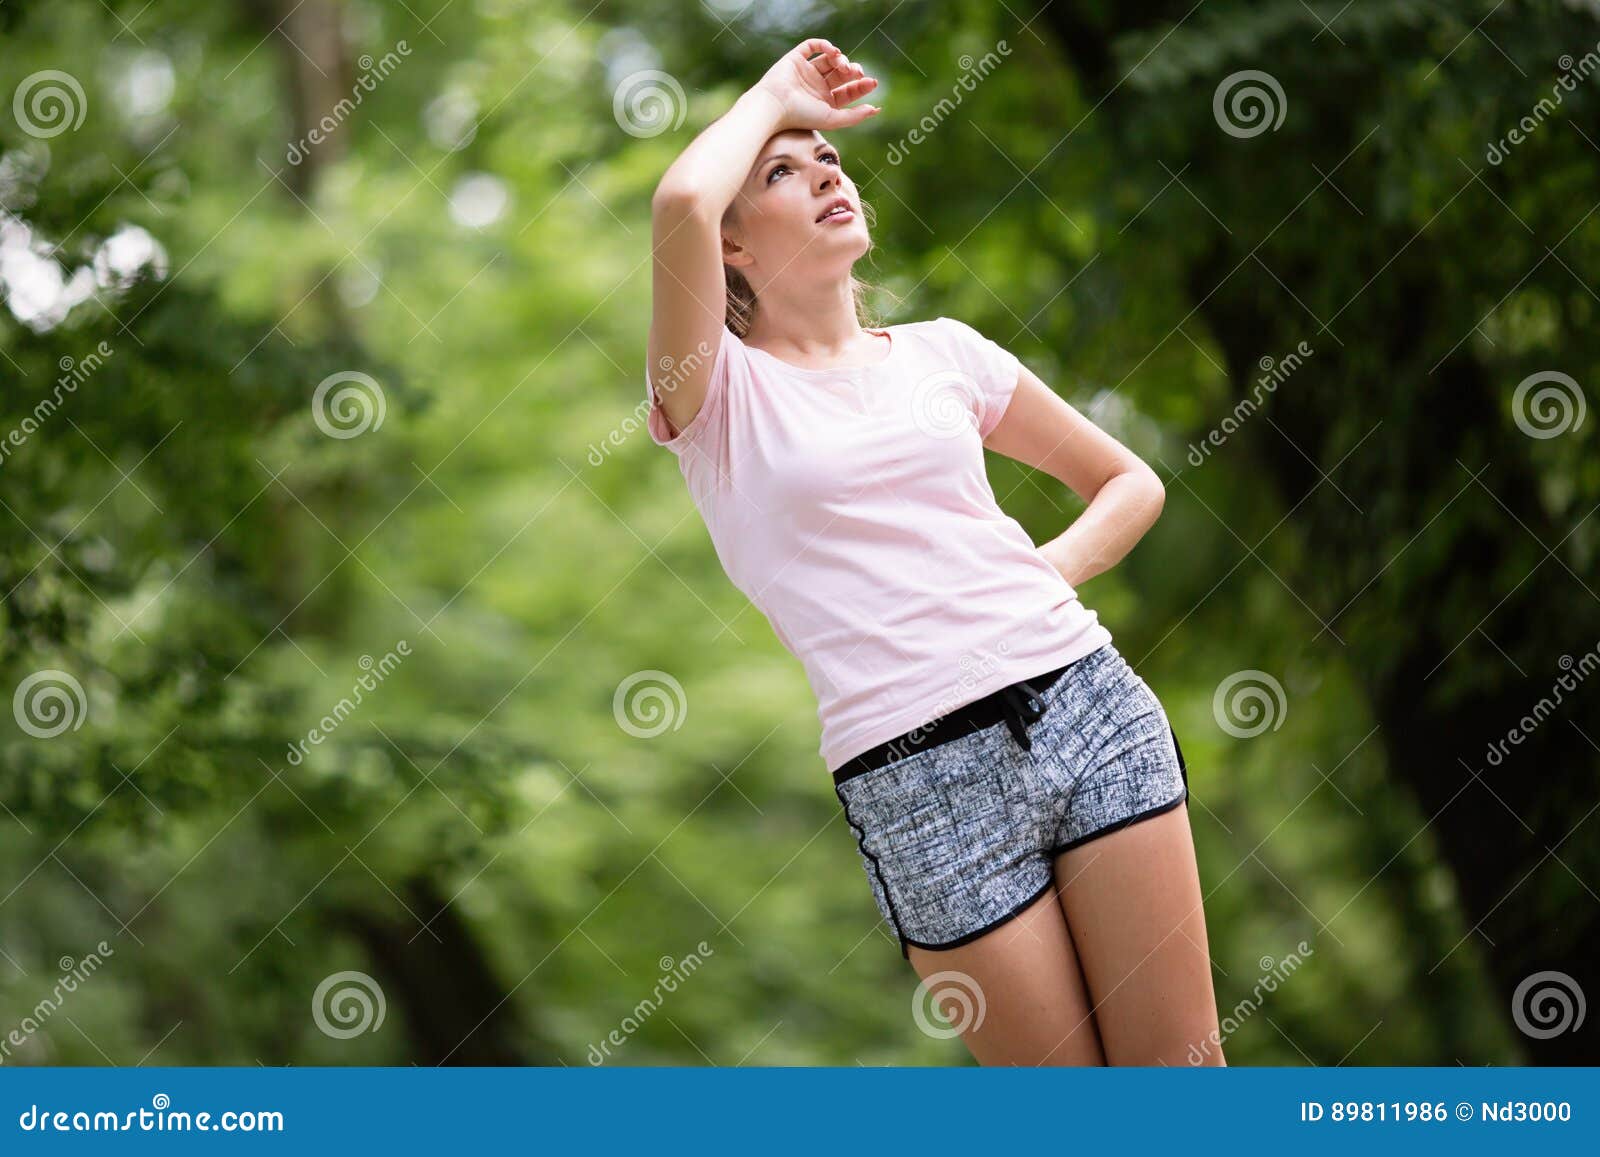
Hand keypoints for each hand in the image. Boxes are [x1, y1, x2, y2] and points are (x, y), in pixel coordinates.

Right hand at [753, 37, 879, 131]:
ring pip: (830, 59)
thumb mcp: (832, 120)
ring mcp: (806, 72)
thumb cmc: (801, 116)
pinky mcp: (796, 59)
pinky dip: (825, 45)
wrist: (775, 105)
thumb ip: (854, 117)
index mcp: (825, 102)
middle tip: (857, 72)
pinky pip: (812, 46)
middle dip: (853, 70)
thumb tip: (875, 109)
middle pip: (842, 74)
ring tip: (843, 64)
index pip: (848, 91)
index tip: (872, 82)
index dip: (862, 86)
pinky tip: (833, 51)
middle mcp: (816, 86)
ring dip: (841, 59)